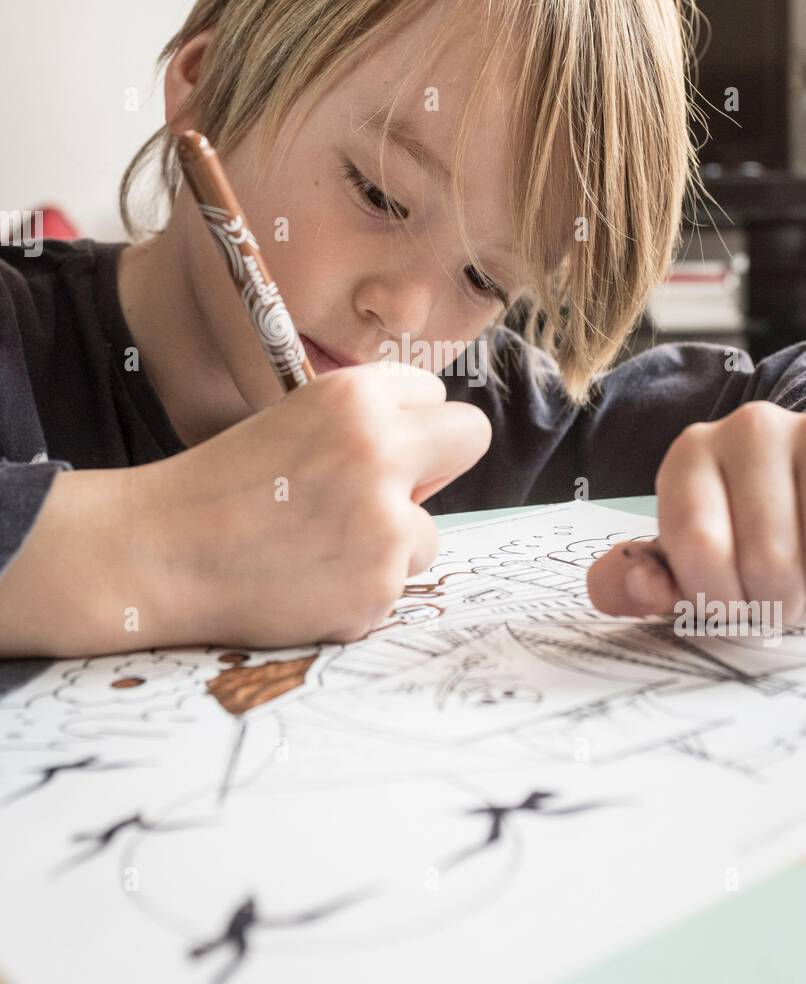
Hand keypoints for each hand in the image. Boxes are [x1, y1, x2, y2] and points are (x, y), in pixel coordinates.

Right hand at [142, 360, 491, 648]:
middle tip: (392, 488)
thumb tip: (433, 456)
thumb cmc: (220, 486)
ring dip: (389, 542)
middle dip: (439, 460)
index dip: (405, 423)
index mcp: (355, 397)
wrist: (158, 554)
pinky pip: (395, 584)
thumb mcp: (292, 419)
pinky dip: (358, 588)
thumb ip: (367, 425)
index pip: (435, 395)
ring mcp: (384, 524)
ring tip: (317, 546)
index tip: (370, 446)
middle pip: (470, 437)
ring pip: (429, 529)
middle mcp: (380, 451)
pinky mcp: (379, 587)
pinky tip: (306, 580)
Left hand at [587, 402, 805, 623]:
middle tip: (778, 595)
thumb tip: (643, 588)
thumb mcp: (678, 560)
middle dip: (776, 604)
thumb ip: (636, 583)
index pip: (699, 547)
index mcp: (691, 454)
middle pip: (768, 561)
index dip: (719, 600)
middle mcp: (751, 429)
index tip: (730, 606)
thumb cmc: (736, 536)